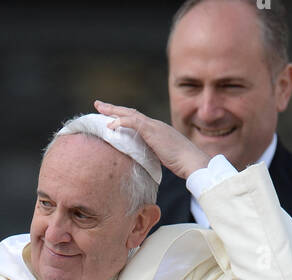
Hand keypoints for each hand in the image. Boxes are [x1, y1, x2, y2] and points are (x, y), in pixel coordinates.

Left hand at [93, 99, 208, 180]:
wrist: (191, 160)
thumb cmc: (182, 163)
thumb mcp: (164, 158)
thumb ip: (154, 155)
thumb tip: (144, 162)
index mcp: (157, 130)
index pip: (137, 120)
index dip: (123, 117)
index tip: (111, 116)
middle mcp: (154, 125)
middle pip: (131, 113)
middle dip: (114, 109)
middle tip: (99, 105)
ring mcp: (154, 126)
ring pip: (129, 114)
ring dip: (113, 111)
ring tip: (99, 108)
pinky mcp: (152, 131)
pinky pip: (133, 122)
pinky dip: (120, 122)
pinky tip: (110, 125)